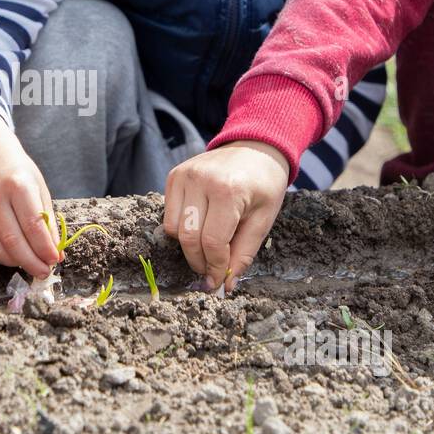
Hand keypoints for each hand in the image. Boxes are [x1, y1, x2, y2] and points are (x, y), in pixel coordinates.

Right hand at [0, 112, 60, 279]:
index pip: (33, 225)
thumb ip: (47, 220)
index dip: (45, 248)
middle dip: (31, 262)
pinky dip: (1, 256)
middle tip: (44, 272)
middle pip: (13, 240)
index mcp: (18, 185)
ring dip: (16, 262)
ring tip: (32, 266)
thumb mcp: (38, 187)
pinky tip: (13, 257)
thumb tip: (57, 253)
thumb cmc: (17, 171)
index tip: (55, 261)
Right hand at [163, 140, 289, 292]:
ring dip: (189, 246)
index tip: (218, 281)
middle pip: (189, 238)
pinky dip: (182, 228)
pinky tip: (200, 225)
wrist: (255, 148)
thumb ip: (243, 254)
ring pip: (173, 229)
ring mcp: (184, 176)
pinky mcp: (174, 175)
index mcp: (228, 191)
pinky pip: (169, 215)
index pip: (212, 242)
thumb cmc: (264, 186)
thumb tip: (226, 285)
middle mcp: (201, 180)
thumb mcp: (263, 221)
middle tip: (210, 272)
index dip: (214, 268)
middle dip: (199, 262)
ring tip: (208, 247)